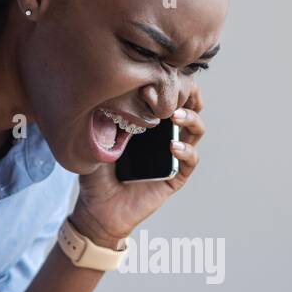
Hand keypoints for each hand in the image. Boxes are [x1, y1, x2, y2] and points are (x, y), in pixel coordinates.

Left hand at [71, 83, 205, 246]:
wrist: (97, 210)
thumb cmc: (95, 174)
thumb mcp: (97, 140)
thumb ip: (108, 117)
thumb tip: (119, 91)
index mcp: (148, 123)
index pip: (167, 97)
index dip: (166, 84)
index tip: (148, 81)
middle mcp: (163, 136)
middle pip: (190, 107)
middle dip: (188, 94)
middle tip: (173, 88)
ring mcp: (172, 156)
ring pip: (196, 130)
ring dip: (191, 118)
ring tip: (175, 115)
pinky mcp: (175, 177)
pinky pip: (190, 161)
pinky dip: (186, 151)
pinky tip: (173, 146)